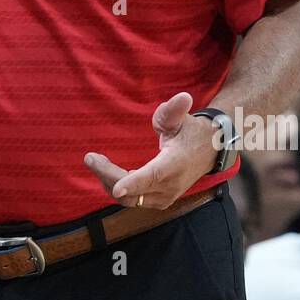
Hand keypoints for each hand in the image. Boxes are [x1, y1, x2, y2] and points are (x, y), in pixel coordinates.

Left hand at [84, 92, 219, 209]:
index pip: (152, 177)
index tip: (116, 188)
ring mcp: (165, 197)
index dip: (133, 184)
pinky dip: (118, 190)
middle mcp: (169, 186)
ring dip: (110, 183)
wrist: (209, 152)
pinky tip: (107, 173)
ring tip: (96, 162)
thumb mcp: (183, 118)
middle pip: (134, 192)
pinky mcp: (159, 201)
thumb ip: (175, 110)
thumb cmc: (191, 132)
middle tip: (90, 158)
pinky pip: (134, 201)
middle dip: (108, 176)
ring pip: (131, 200)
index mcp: (174, 164)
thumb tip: (183, 97)